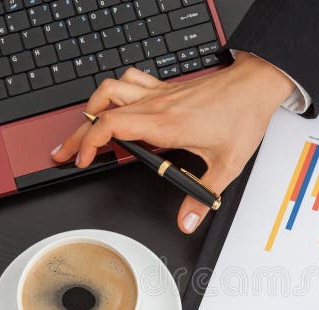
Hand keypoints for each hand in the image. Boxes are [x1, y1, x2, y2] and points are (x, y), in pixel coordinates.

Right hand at [51, 52, 295, 232]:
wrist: (255, 86)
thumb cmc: (242, 117)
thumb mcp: (226, 166)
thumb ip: (203, 195)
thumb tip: (188, 219)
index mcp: (165, 124)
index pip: (111, 127)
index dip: (89, 144)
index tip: (81, 160)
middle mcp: (157, 105)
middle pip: (101, 111)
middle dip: (77, 133)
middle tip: (63, 151)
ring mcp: (160, 93)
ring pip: (111, 89)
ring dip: (92, 107)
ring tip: (84, 127)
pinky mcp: (167, 87)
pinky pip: (130, 80)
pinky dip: (115, 91)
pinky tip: (116, 104)